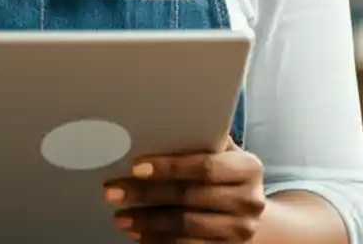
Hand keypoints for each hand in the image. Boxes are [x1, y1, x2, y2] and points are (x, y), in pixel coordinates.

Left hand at [104, 138, 265, 242]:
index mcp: (248, 168)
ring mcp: (241, 230)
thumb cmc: (224, 176)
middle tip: (113, 191)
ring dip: (148, 222)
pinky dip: (160, 241)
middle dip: (146, 194)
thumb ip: (200, 143)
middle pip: (189, 196)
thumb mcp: (221, 155)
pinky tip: (139, 234)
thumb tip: (153, 130)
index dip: (169, 167)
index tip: (136, 167)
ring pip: (186, 226)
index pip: (205, 166)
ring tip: (120, 217)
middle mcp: (249, 200)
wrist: (249, 215)